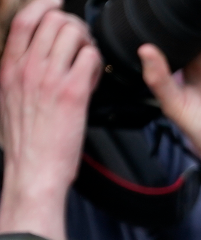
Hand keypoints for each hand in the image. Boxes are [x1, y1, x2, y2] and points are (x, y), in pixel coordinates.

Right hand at [0, 0, 101, 239]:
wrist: (33, 169)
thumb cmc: (26, 141)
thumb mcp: (10, 99)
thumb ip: (20, 74)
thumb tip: (35, 57)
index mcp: (9, 68)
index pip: (24, 21)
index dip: (44, 5)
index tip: (57, 3)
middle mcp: (27, 68)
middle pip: (53, 21)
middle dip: (74, 25)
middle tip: (82, 42)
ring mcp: (50, 78)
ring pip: (74, 34)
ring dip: (87, 42)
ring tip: (88, 61)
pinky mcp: (73, 92)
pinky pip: (91, 57)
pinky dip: (97, 62)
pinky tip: (94, 77)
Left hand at [139, 18, 200, 221]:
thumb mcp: (173, 104)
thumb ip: (158, 77)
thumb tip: (144, 49)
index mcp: (190, 67)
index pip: (179, 37)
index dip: (170, 22)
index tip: (157, 7)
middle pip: (200, 26)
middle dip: (190, 11)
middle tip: (175, 0)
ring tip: (198, 0)